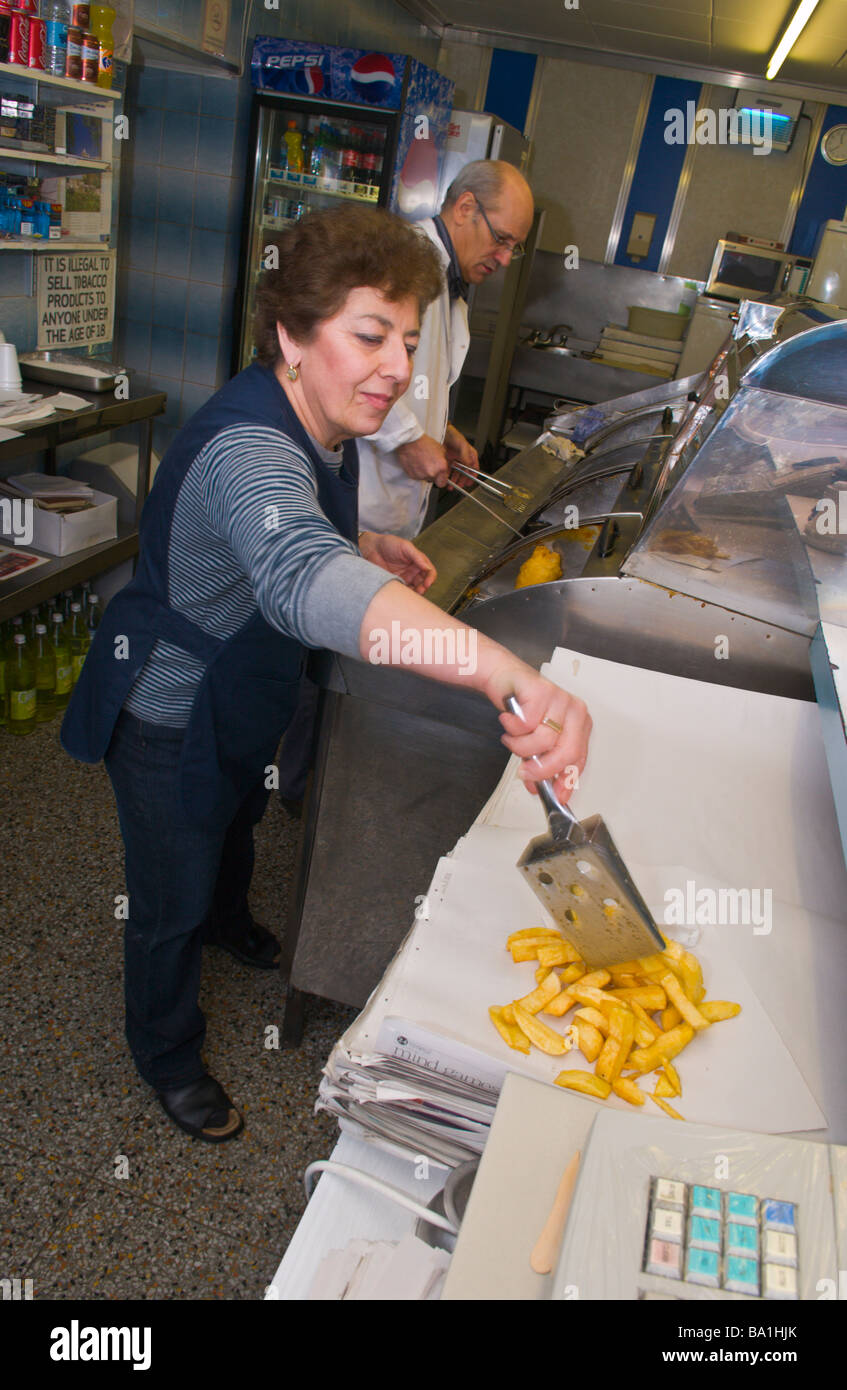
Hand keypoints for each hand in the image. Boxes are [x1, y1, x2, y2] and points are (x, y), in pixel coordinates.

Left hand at [359, 531, 436, 594]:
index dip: (430, 578)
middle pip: (423, 583)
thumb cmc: (389, 543)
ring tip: (411, 594)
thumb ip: (417, 556)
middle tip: (420, 590)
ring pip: (414, 589)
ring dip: (415, 593)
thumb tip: (427, 568)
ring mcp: (404, 578)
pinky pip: (402, 591)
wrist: (371, 548)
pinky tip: (403, 595)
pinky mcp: (395, 583)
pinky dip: (404, 595)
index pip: (429, 572)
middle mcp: (413, 571)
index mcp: (418, 561)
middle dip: (424, 588)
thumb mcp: (405, 546)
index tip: (427, 583)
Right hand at [396, 434, 449, 486]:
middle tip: (429, 465)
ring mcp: (421, 476)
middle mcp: (432, 473)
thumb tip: (443, 467)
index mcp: (441, 467)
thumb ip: (443, 462)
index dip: (441, 479)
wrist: (409, 441)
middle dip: (432, 475)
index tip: (439, 476)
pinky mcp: (412, 476)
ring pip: (424, 478)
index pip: (443, 483)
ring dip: (424, 473)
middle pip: (433, 480)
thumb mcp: (440, 449)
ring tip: (421, 462)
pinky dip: (417, 472)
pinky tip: (416, 463)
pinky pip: (417, 476)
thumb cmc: (424, 443)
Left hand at [444, 423, 478, 487]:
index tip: (470, 481)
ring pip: (457, 473)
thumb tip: (468, 465)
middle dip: (463, 480)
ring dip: (455, 480)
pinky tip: (447, 479)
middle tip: (460, 485)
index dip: (472, 475)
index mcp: (470, 454)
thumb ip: (466, 456)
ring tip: (452, 485)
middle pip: (465, 472)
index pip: (474, 467)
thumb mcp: (462, 445)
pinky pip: (449, 471)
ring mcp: (455, 460)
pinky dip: (448, 476)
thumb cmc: (453, 434)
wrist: (440, 431)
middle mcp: (463, 458)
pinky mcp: (447, 461)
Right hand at [487, 664, 591, 805]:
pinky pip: (526, 723)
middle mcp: (575, 711)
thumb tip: (538, 786)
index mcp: (579, 724)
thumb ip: (541, 762)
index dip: (566, 780)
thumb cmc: (522, 707)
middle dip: (542, 769)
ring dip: (519, 745)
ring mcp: (561, 699)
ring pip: (543, 740)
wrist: (504, 679)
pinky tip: (509, 718)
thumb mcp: (536, 739)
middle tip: (525, 772)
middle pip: (567, 752)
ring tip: (512, 737)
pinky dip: (512, 726)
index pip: (579, 759)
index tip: (556, 795)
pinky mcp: (542, 691)